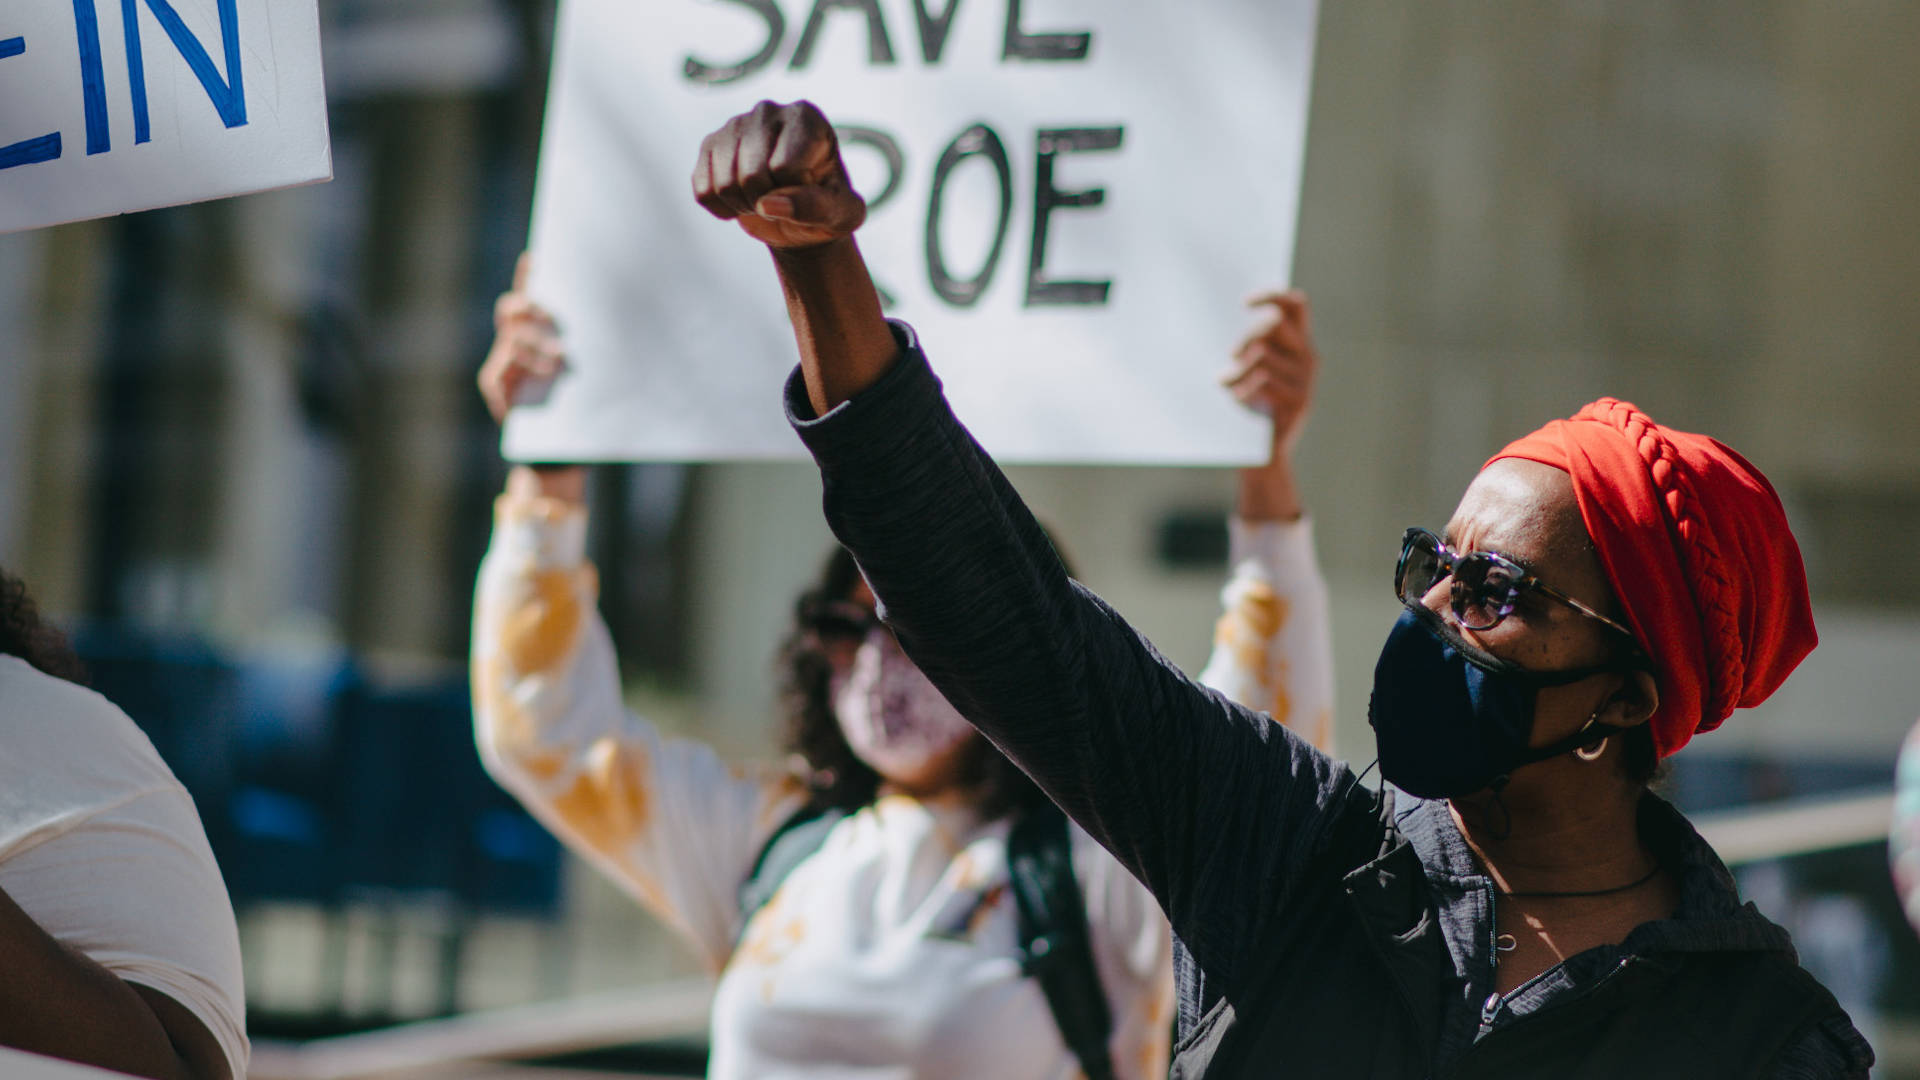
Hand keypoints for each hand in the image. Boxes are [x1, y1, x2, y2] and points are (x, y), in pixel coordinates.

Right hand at [478, 253, 585, 501]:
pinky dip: (526, 365)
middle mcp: (517, 343)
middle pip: (513, 309)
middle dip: (530, 306)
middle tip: (549, 311)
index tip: (537, 257)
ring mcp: (503, 362)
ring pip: (513, 336)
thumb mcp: (590, 376)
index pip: (531, 297)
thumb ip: (591, 350)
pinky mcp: (495, 382)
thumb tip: (625, 320)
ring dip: (537, 343)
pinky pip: (505, 363)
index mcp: (539, 336)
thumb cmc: (579, 408)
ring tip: (561, 357)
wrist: (558, 451)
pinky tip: (547, 373)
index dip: (530, 276)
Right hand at [692, 100, 866, 249]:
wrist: (801, 214)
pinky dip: (722, 208)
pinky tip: (741, 199)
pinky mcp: (710, 145)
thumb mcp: (841, 213)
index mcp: (806, 117)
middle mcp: (768, 111)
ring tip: (763, 200)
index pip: (786, 166)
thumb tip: (767, 204)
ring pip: (725, 184)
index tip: (809, 186)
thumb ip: (815, 207)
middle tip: (783, 201)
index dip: (797, 192)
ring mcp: (735, 125)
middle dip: (768, 203)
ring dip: (745, 207)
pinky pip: (703, 191)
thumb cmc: (828, 207)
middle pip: (752, 175)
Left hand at [1223, 290, 1317, 462]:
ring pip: (1262, 354)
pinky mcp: (1301, 401)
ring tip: (1225, 385)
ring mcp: (1307, 379)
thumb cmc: (1248, 406)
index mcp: (1299, 343)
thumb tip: (1231, 326)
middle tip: (1230, 355)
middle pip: (1274, 322)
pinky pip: (1264, 380)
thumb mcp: (1248, 370)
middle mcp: (1308, 357)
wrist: (1261, 454)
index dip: (1273, 296)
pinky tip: (1236, 400)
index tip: (1244, 303)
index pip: (1296, 305)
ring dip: (1236, 370)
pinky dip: (1242, 389)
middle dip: (1245, 335)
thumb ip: (1249, 344)